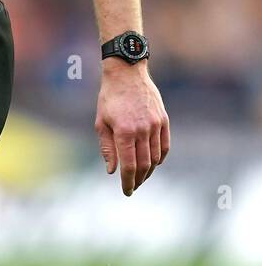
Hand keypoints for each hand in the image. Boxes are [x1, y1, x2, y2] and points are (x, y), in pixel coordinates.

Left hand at [95, 61, 169, 195]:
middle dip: (138, 180)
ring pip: (155, 157)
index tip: (126, 191)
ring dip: (149, 171)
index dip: (128, 182)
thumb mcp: (101, 123)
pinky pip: (164, 146)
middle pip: (144, 165)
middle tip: (133, 187)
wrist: (126, 74)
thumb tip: (112, 171)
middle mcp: (142, 130)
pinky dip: (159, 158)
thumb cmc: (109, 99)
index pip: (129, 166)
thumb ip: (108, 149)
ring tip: (141, 177)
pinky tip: (153, 164)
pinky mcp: (163, 120)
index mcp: (124, 132)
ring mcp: (155, 125)